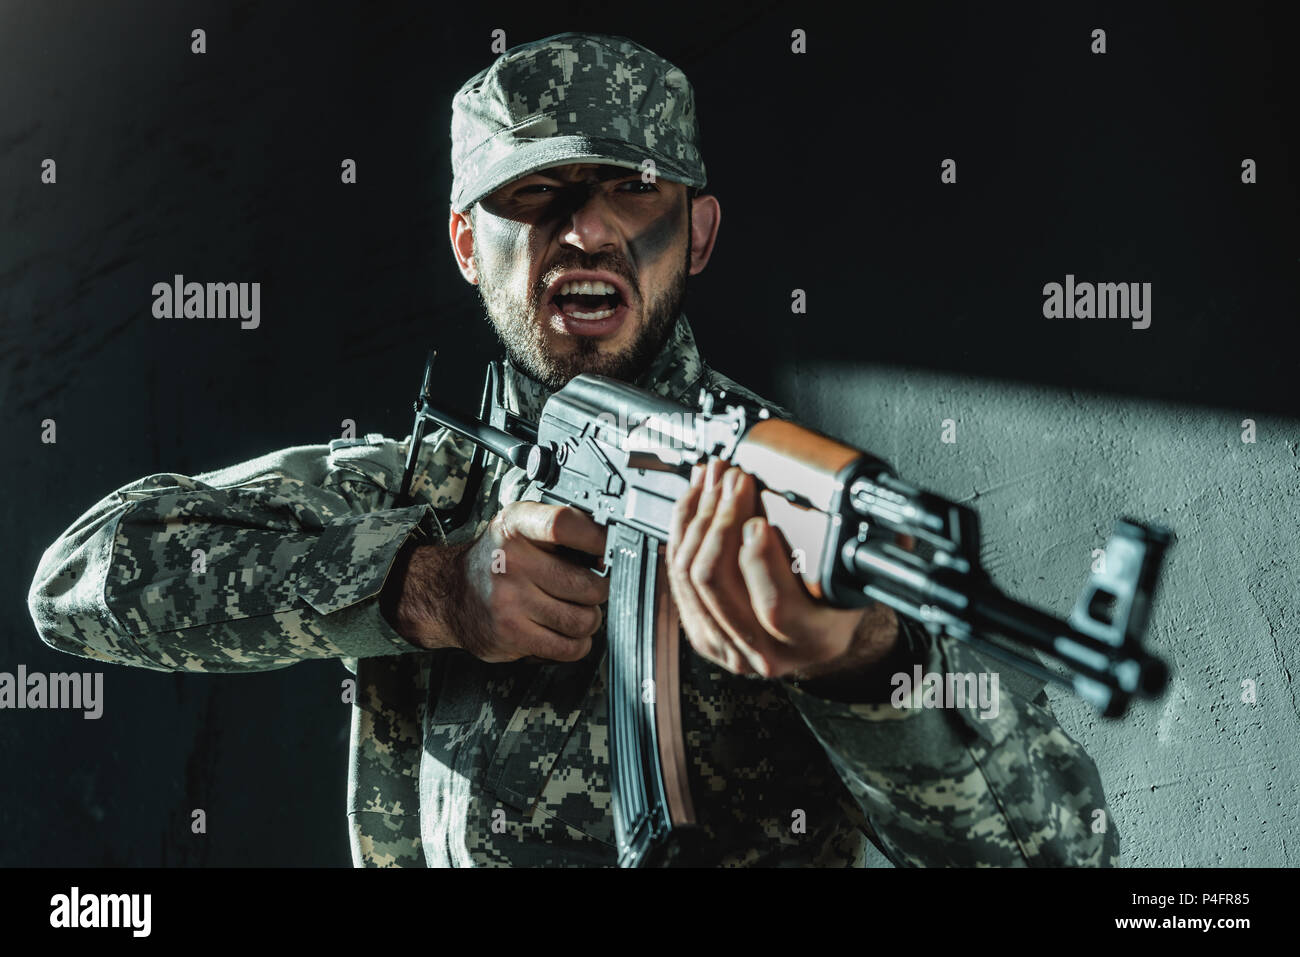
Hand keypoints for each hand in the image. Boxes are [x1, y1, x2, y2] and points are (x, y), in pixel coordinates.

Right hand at [388, 502, 608, 662]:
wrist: (449, 593)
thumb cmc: (498, 560)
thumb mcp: (521, 527)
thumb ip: (562, 530)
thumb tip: (614, 548)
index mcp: (516, 525)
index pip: (564, 524)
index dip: (597, 539)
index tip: (610, 550)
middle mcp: (511, 561)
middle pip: (588, 584)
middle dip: (598, 590)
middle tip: (588, 588)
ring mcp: (509, 601)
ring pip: (584, 620)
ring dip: (589, 619)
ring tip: (575, 610)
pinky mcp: (511, 635)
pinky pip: (569, 647)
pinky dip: (576, 643)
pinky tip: (564, 631)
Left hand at [667, 459, 898, 678]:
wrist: (816, 636)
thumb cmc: (837, 605)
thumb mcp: (856, 580)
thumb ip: (859, 553)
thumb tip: (881, 521)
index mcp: (810, 639)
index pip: (774, 605)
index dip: (759, 560)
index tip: (759, 520)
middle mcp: (763, 650)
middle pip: (718, 582)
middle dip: (721, 519)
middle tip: (735, 481)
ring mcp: (725, 643)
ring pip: (690, 575)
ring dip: (699, 517)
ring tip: (714, 479)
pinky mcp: (701, 628)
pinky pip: (676, 575)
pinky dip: (683, 529)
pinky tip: (695, 499)